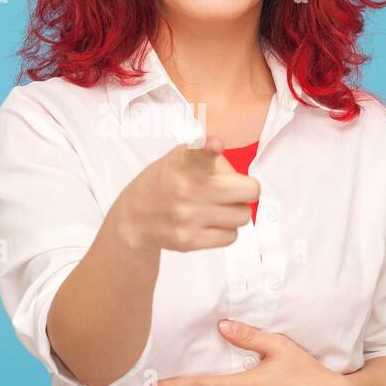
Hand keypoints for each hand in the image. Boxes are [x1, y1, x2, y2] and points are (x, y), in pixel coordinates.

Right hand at [111, 134, 258, 252]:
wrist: (135, 218)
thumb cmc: (166, 183)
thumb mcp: (180, 158)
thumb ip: (212, 160)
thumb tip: (240, 179)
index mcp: (184, 163)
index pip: (199, 151)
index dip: (209, 146)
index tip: (215, 144)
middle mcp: (187, 189)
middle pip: (249, 191)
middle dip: (247, 190)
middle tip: (234, 190)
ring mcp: (189, 217)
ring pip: (243, 216)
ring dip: (235, 212)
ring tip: (217, 207)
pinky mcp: (190, 241)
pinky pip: (231, 237)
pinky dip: (225, 230)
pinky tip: (209, 223)